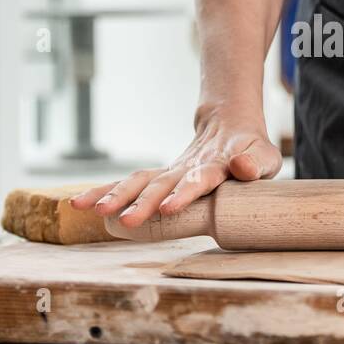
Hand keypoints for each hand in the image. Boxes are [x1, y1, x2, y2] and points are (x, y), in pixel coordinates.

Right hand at [70, 105, 281, 229]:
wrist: (229, 124)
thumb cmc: (252, 150)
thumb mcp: (265, 156)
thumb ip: (255, 163)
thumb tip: (243, 168)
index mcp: (216, 165)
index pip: (199, 179)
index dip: (184, 192)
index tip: (167, 207)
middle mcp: (187, 167)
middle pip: (161, 183)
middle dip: (141, 202)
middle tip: (123, 219)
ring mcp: (170, 171)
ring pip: (139, 181)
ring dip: (115, 195)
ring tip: (90, 209)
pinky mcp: (159, 177)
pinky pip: (129, 185)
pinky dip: (104, 192)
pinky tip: (79, 203)